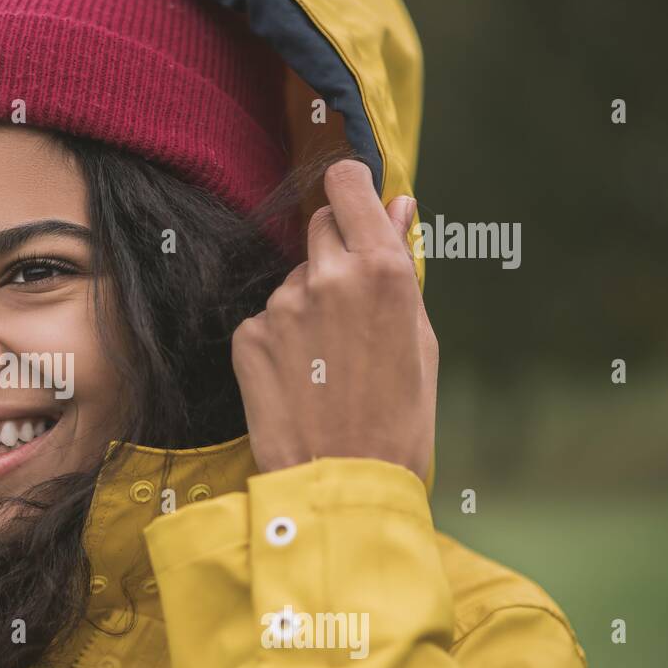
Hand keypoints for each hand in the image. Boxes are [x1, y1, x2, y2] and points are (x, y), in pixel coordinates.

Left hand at [231, 159, 437, 480]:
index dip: (349, 186)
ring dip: (309, 301)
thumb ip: (401, 263)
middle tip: (352, 303)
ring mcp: (281, 305)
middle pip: (320, 225)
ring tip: (329, 361)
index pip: (347, 184)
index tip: (352, 197)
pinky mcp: (248, 336)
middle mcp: (326, 276)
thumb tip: (397, 206)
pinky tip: (301, 379)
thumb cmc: (399, 416)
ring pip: (294, 278)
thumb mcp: (419, 336)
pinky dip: (281, 338)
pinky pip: (267, 318)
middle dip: (335, 249)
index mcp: (381, 269)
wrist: (343, 483)